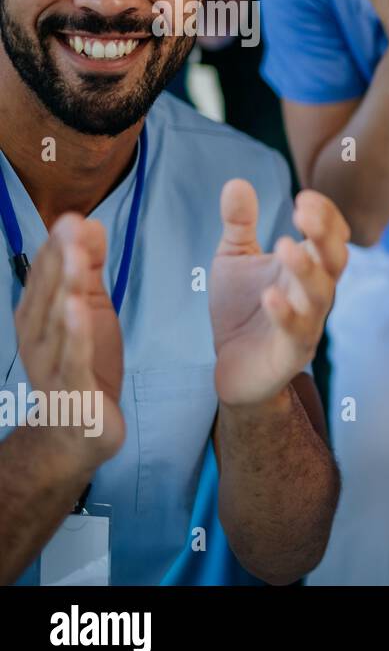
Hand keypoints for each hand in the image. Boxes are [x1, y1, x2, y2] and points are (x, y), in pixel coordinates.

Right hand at [14, 215, 123, 461]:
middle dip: (59, 259)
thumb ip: (89, 270)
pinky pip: (72, 359)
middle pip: (48, 294)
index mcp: (39, 318)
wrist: (80, 432)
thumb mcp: (90, 310)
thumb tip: (87, 222)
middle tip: (69, 225)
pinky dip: (74, 334)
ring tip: (74, 257)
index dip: (56, 249)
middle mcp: (37, 338)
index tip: (70, 218)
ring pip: (57, 322)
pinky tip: (77, 308)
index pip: (46, 278)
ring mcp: (51, 365)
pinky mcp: (72, 390)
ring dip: (65, 287)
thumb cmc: (85, 365)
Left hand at [210, 181, 348, 407]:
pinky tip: (270, 295)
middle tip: (302, 213)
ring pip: (321, 294)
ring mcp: (308, 321)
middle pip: (335, 259)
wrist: (233, 367)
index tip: (302, 197)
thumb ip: (240, 224)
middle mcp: (315, 291)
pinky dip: (286, 312)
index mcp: (308, 265)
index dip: (324, 215)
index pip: (331, 234)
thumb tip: (237, 181)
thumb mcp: (235, 260)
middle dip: (324, 235)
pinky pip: (297, 331)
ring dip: (307, 270)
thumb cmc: (241, 310)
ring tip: (285, 247)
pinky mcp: (292, 352)